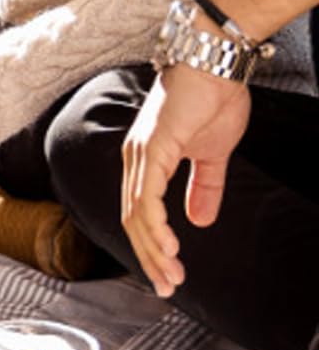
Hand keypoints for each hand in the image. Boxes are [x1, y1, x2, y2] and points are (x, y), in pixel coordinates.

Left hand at [121, 66, 250, 296]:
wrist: (217, 62)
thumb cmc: (212, 99)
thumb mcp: (212, 154)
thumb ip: (203, 188)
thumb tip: (200, 221)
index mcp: (144, 163)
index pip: (140, 215)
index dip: (152, 247)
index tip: (168, 275)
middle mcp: (134, 160)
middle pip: (132, 221)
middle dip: (149, 258)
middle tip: (167, 287)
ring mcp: (139, 153)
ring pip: (137, 213)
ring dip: (153, 247)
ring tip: (170, 274)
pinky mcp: (152, 146)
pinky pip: (147, 193)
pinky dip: (154, 221)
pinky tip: (166, 244)